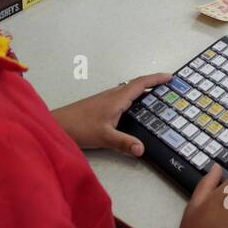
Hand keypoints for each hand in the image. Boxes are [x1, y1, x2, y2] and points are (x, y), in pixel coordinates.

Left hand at [51, 72, 169, 155]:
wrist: (58, 124)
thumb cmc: (80, 127)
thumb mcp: (104, 137)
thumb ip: (124, 143)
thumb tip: (142, 149)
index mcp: (117, 99)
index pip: (140, 84)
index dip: (156, 79)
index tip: (170, 77)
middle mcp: (112, 95)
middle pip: (136, 84)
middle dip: (152, 83)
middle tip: (167, 86)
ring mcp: (105, 99)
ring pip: (128, 90)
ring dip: (142, 89)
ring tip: (155, 96)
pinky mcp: (100, 105)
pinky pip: (122, 96)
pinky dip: (133, 97)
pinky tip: (133, 108)